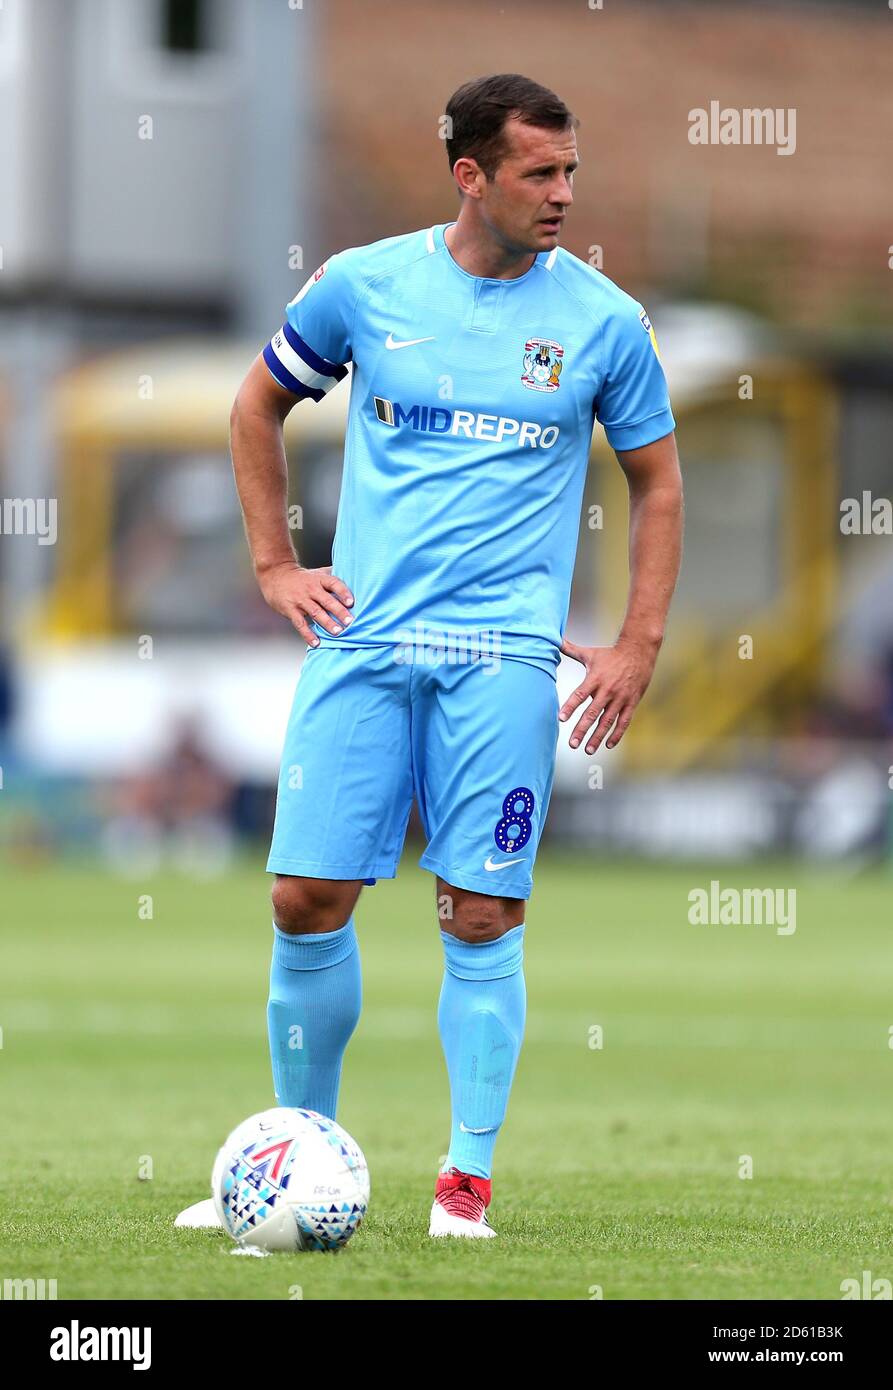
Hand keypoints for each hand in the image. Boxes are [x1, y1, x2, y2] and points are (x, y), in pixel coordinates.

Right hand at [257, 561, 353, 646]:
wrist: (275, 575)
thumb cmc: (302, 577)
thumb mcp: (317, 573)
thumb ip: (333, 576)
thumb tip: (354, 578)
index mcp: (319, 579)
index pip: (333, 584)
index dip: (343, 592)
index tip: (351, 602)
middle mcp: (311, 589)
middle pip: (327, 600)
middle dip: (339, 611)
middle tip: (349, 622)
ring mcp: (300, 600)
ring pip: (315, 612)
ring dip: (327, 623)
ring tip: (337, 632)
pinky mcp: (290, 610)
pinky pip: (300, 624)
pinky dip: (308, 634)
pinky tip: (316, 643)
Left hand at [558, 634, 658, 752]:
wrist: (639, 651)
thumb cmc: (611, 654)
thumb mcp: (590, 653)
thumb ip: (571, 650)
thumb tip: (554, 641)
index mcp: (595, 679)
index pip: (579, 695)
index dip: (570, 707)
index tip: (561, 719)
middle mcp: (607, 690)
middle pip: (592, 713)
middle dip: (582, 729)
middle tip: (572, 744)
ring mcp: (620, 698)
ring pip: (607, 721)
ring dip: (597, 736)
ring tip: (588, 749)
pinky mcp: (631, 702)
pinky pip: (623, 721)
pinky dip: (616, 734)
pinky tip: (608, 745)